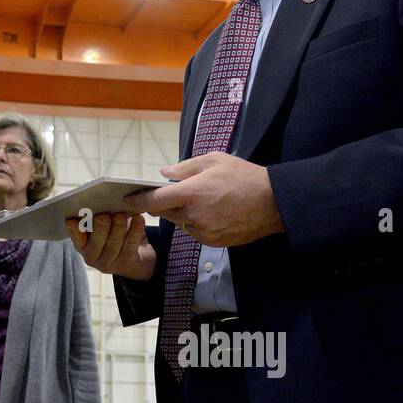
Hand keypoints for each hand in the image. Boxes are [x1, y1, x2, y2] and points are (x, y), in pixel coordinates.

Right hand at [65, 212, 154, 280]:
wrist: (134, 255)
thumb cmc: (113, 231)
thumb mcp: (103, 224)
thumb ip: (97, 215)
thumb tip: (99, 198)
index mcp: (81, 243)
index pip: (76, 236)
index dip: (74, 229)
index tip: (72, 220)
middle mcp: (91, 255)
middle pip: (96, 241)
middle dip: (100, 227)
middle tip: (103, 215)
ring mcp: (108, 262)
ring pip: (113, 244)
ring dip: (118, 228)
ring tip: (121, 215)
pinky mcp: (125, 263)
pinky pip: (130, 245)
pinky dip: (135, 231)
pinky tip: (139, 219)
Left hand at [125, 152, 283, 247]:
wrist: (274, 202)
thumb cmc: (244, 177)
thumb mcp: (214, 161)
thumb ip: (185, 167)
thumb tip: (163, 174)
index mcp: (192, 193)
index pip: (154, 200)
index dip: (138, 200)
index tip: (127, 199)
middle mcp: (195, 215)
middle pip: (165, 212)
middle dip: (163, 203)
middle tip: (168, 193)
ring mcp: (204, 231)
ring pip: (180, 223)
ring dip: (181, 213)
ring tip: (200, 199)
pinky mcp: (214, 242)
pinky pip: (194, 232)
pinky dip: (195, 223)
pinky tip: (211, 212)